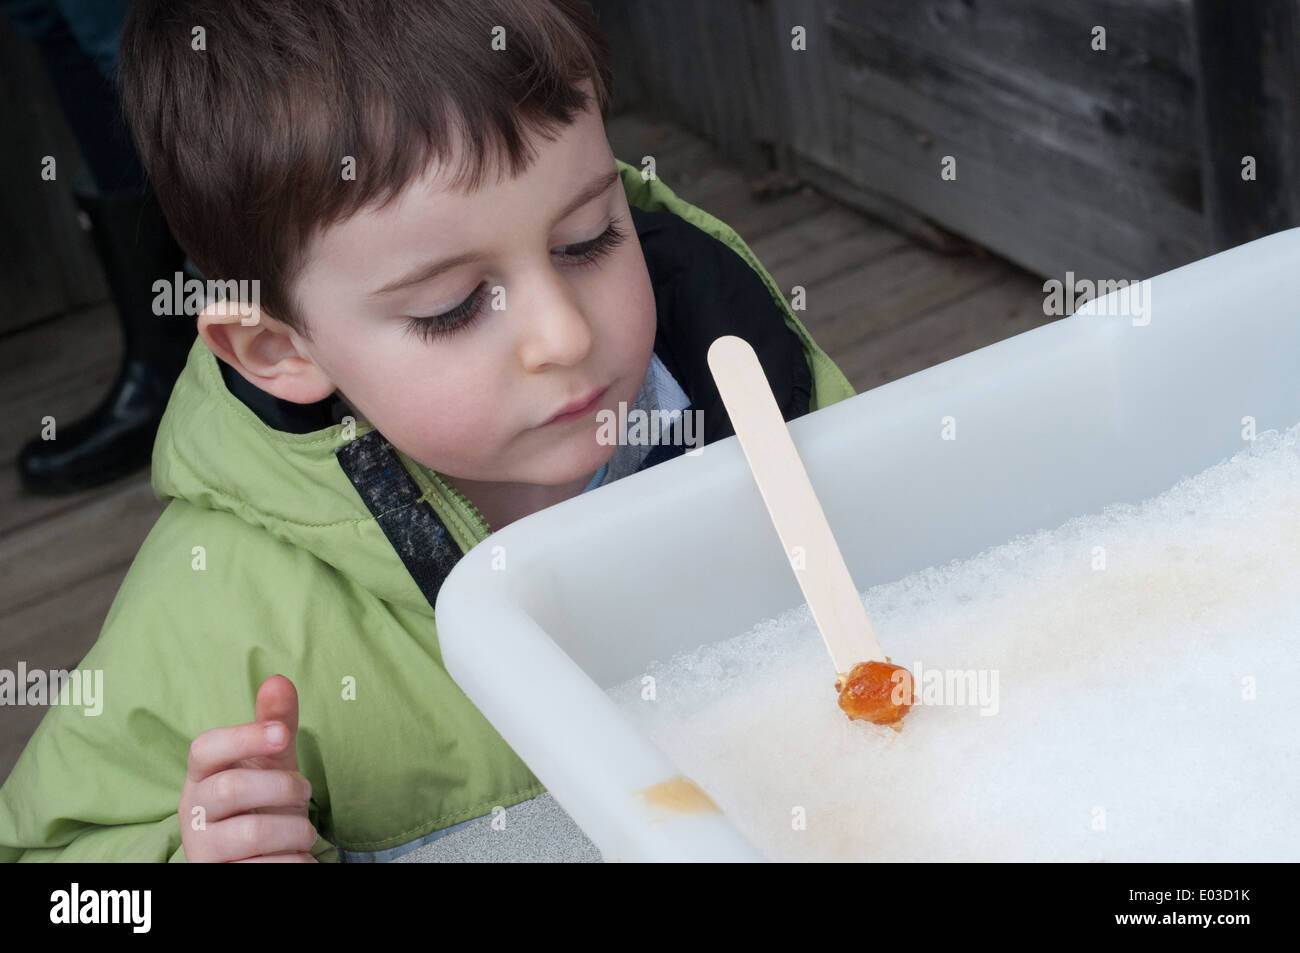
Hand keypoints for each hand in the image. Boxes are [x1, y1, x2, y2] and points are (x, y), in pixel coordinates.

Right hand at [178, 674, 318, 861]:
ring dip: (295, 830)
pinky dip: (293, 861)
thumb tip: (279, 680)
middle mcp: (193, 811)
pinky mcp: (219, 876)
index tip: (282, 734)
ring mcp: (202, 849)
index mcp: (202, 774)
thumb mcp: (272, 761)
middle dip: (283, 788)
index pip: (204, 748)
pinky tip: (296, 857)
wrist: (255, 856)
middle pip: (232, 789)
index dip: (243, 738)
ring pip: (252, 834)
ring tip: (303, 832)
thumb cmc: (263, 799)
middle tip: (304, 793)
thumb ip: (275, 723)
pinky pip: (262, 868)